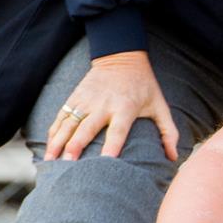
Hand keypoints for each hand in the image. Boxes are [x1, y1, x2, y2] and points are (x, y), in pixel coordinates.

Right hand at [44, 49, 180, 161]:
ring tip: (50, 161)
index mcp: (125, 108)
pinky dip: (53, 132)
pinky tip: (47, 148)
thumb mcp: (160, 106)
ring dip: (58, 142)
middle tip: (68, 165)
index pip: (118, 130)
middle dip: (75, 147)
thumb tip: (174, 157)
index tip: (106, 162)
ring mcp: (86, 100)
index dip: (112, 146)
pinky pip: (61, 117)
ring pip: (68, 123)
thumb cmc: (144, 87)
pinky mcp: (74, 97)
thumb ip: (169, 132)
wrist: (122, 57)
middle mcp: (103, 105)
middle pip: (87, 128)